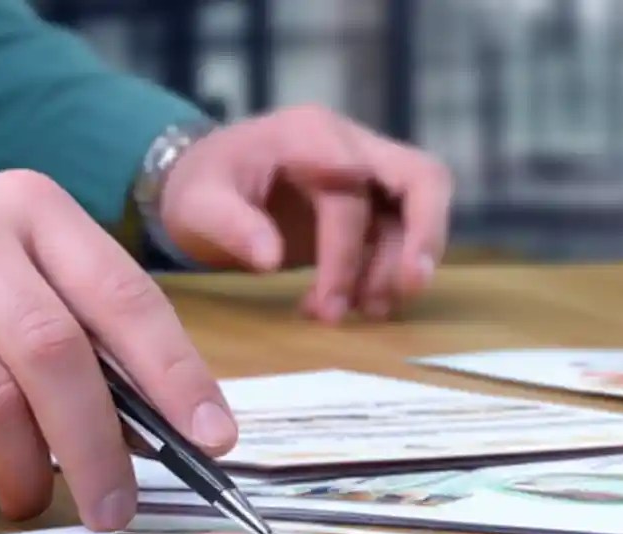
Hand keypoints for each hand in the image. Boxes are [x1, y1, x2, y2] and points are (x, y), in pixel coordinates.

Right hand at [0, 171, 236, 529]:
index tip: (214, 439)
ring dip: (23, 465)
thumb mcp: (34, 280)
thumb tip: (159, 433)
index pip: (126, 298)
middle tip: (115, 511)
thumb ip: (93, 340)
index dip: (175, 375)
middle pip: (54, 350)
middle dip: (95, 444)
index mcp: (38, 208)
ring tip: (34, 502)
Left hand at [159, 105, 453, 321]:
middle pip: (423, 179)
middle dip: (424, 237)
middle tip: (407, 290)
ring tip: (356, 313)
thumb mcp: (197, 203)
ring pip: (420, 215)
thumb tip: (271, 259)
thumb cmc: (201, 186)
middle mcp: (354, 147)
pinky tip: (356, 307)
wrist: (205, 184)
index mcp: (310, 133)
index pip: (353, 178)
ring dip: (397, 269)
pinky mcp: (376, 210)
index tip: (350, 279)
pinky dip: (388, 276)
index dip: (360, 226)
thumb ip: (230, 224)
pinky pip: (403, 240)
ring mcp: (371, 178)